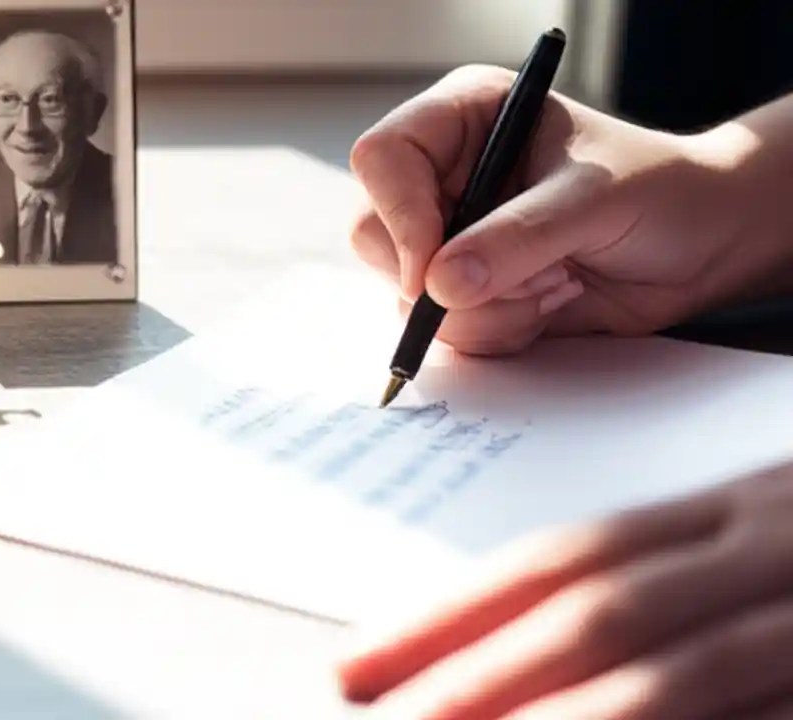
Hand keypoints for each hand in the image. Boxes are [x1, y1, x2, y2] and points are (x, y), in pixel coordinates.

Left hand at [337, 462, 792, 718]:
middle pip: (595, 611)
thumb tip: (510, 639)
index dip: (449, 614)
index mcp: (721, 507)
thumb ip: (657, 572)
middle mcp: (761, 552)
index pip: (557, 557)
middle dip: (480, 675)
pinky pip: (759, 718)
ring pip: (673, 676)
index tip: (358, 664)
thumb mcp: (757, 533)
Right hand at [349, 65, 792, 355]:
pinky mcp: (470, 292)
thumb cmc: (661, 190)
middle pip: (376, 234)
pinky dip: (501, 330)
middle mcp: (444, 178)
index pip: (383, 159)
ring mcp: (452, 239)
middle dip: (444, 275)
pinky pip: (448, 330)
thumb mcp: (593, 200)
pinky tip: (553, 300)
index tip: (436, 266)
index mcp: (462, 121)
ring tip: (558, 280)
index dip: (399, 215)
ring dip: (487, 307)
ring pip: (409, 294)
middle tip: (522, 275)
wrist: (705, 245)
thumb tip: (439, 285)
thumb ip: (517, 238)